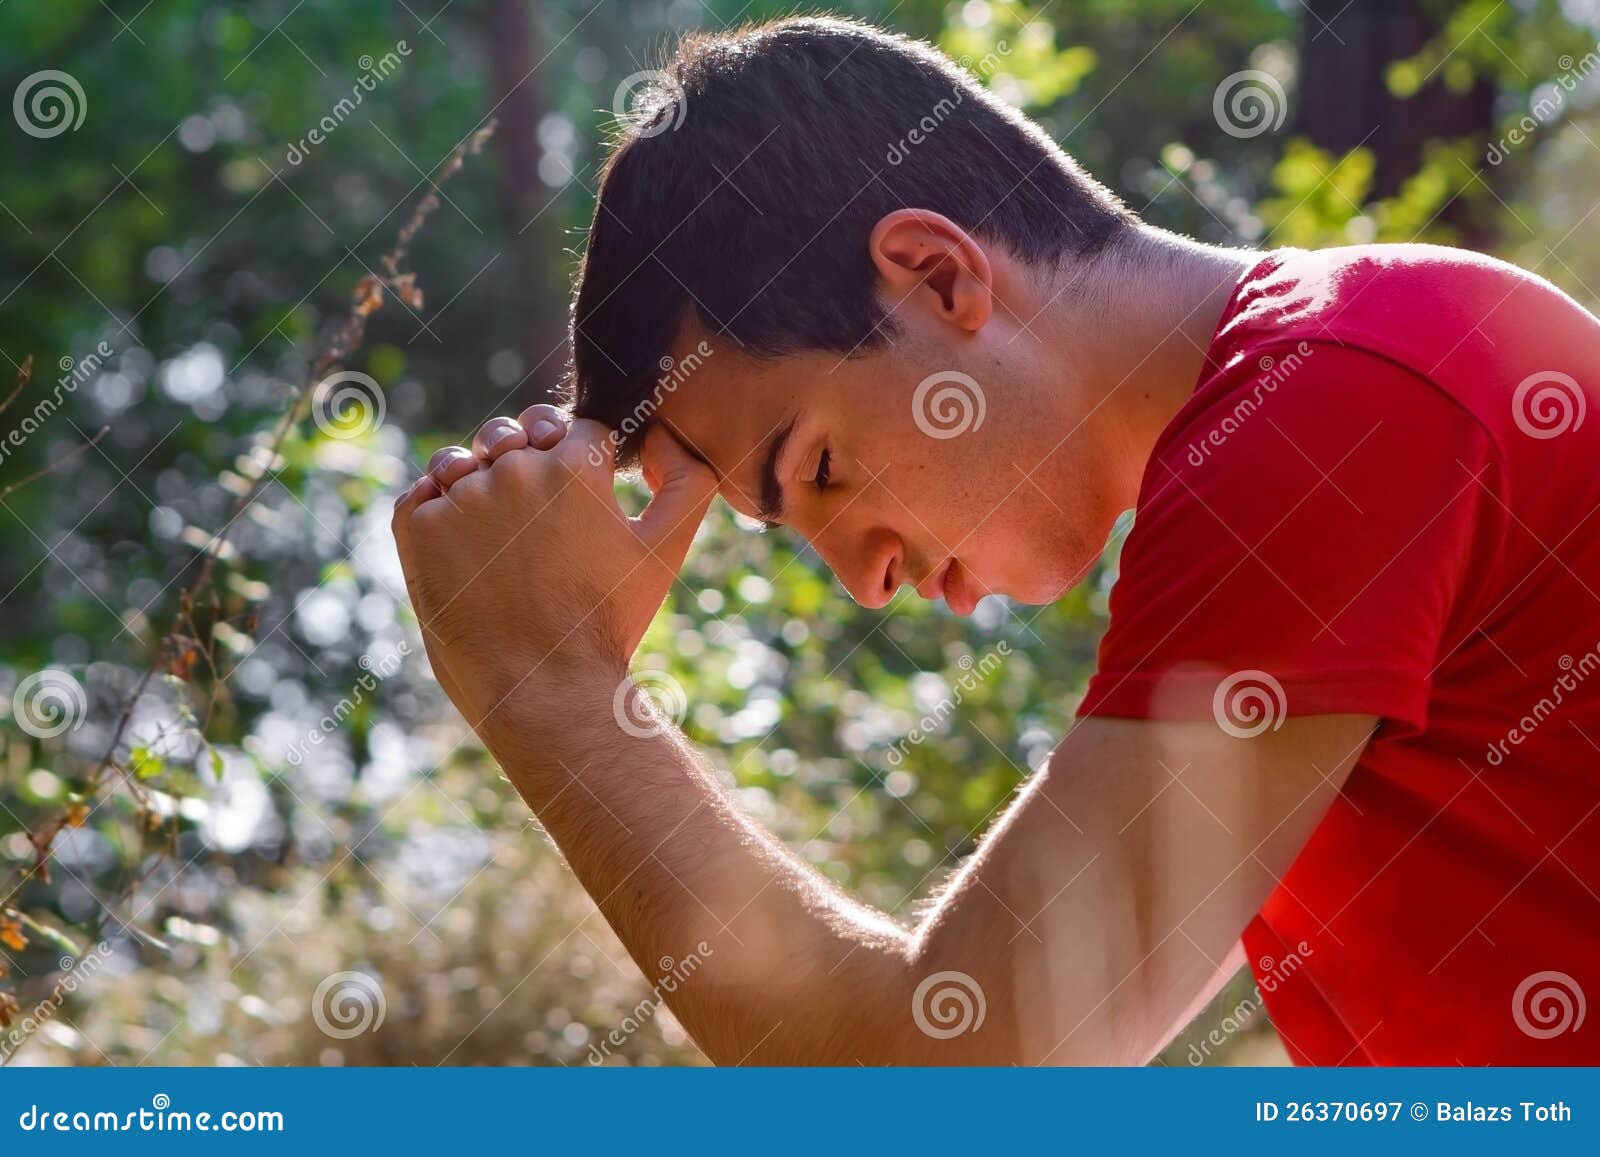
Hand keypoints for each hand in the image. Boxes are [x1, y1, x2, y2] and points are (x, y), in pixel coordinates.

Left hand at [391, 405, 715, 732]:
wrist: (542, 690)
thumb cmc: (607, 621)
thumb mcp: (665, 550)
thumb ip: (688, 480)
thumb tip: (663, 438)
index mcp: (574, 465)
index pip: (578, 430)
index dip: (584, 464)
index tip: (580, 508)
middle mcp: (513, 469)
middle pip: (518, 436)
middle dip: (530, 463)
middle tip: (539, 525)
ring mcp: (459, 497)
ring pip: (463, 461)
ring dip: (476, 481)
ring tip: (496, 537)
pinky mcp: (417, 528)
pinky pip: (420, 495)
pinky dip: (436, 512)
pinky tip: (463, 553)